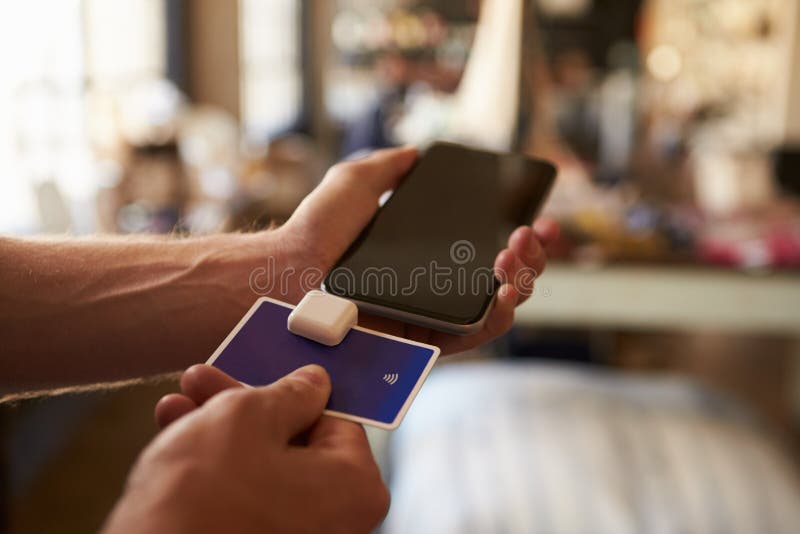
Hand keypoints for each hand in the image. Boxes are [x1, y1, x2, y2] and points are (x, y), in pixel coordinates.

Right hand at [103, 365, 387, 533]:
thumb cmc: (207, 493)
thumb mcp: (247, 416)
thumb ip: (288, 393)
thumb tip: (312, 384)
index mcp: (355, 487)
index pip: (337, 421)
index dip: (294, 390)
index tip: (265, 371)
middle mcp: (336, 521)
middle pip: (294, 442)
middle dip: (243, 405)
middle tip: (207, 381)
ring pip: (263, 467)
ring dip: (219, 429)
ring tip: (179, 404)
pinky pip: (245, 497)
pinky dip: (215, 468)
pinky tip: (175, 434)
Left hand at [263, 146, 558, 353]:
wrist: (289, 274)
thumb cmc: (315, 232)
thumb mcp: (355, 184)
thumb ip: (387, 167)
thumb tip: (415, 153)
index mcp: (426, 256)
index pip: (485, 247)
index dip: (517, 233)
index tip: (533, 215)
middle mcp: (436, 288)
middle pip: (502, 277)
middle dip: (530, 254)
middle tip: (533, 231)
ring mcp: (433, 317)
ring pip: (498, 306)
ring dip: (523, 278)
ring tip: (519, 249)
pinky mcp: (425, 343)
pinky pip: (476, 335)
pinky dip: (501, 314)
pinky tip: (507, 290)